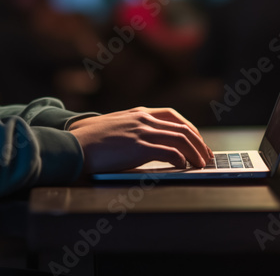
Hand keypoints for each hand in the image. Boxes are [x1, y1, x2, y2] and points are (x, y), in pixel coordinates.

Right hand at [67, 107, 211, 172]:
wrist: (73, 144)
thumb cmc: (90, 140)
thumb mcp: (115, 127)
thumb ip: (131, 130)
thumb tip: (145, 143)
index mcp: (138, 113)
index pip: (173, 116)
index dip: (190, 129)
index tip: (197, 141)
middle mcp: (143, 119)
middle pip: (182, 128)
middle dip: (199, 143)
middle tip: (206, 156)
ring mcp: (141, 132)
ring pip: (180, 139)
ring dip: (195, 153)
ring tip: (201, 164)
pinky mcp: (138, 147)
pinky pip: (169, 152)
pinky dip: (181, 159)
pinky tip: (184, 166)